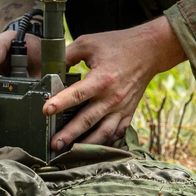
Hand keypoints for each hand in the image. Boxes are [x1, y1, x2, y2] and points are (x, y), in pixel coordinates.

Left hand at [42, 16, 185, 150]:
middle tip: (54, 144)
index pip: (78, 93)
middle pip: (87, 120)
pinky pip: (116, 133)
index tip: (46, 110)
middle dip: (69, 134)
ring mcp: (122, 108)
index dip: (61, 102)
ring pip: (103, 132)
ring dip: (86, 144)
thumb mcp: (89, 43)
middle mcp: (112, 97)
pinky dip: (104, 142)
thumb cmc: (118, 45)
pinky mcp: (128, 113)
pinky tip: (92, 147)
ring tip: (70, 151)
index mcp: (102, 78)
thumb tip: (51, 67)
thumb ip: (68, 55)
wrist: (148, 51)